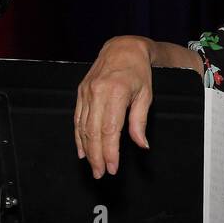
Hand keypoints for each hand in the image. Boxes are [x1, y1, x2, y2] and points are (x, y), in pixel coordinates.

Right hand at [74, 36, 154, 178]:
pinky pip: (77, 119)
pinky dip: (78, 136)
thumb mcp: (146, 95)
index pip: (109, 130)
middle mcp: (96, 93)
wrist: (123, 49)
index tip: (113, 167)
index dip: (110, 152)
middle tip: (101, 173)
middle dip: (96, 156)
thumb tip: (142, 144)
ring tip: (93, 166)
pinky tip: (81, 150)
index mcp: (115, 93)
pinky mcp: (80, 93)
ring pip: (82, 128)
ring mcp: (86, 93)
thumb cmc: (138, 71)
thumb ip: (140, 121)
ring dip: (86, 150)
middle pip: (93, 132)